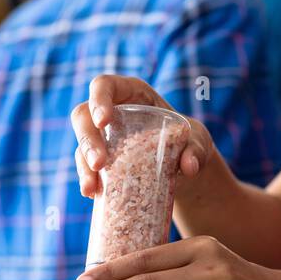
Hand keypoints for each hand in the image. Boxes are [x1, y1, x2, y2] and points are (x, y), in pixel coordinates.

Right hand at [70, 74, 213, 196]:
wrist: (184, 165)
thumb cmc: (190, 142)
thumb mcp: (199, 141)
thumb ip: (197, 150)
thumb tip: (189, 167)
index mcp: (132, 93)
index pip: (105, 85)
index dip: (98, 99)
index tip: (103, 121)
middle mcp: (111, 110)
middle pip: (84, 115)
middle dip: (88, 139)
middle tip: (99, 164)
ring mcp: (103, 135)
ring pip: (81, 143)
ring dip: (83, 164)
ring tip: (92, 187)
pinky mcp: (100, 158)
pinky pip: (86, 166)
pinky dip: (88, 179)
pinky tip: (92, 194)